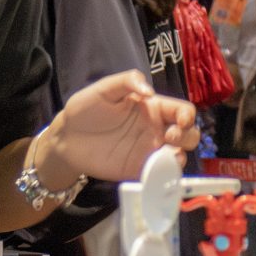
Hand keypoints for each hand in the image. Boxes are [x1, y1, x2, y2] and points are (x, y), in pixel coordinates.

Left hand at [42, 71, 200, 183]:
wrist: (66, 138)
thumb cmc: (86, 109)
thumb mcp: (105, 88)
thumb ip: (127, 82)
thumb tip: (149, 91)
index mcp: (153, 108)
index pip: (182, 110)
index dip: (187, 115)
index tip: (180, 121)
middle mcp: (157, 130)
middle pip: (189, 134)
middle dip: (187, 137)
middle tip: (168, 137)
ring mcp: (149, 152)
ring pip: (179, 155)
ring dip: (180, 155)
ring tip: (168, 156)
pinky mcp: (139, 170)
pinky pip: (161, 174)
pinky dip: (166, 174)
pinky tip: (159, 171)